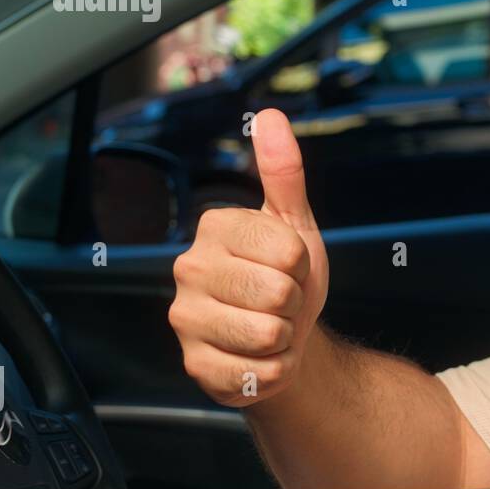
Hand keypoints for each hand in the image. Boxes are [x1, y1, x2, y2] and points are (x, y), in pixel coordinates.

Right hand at [169, 109, 329, 406]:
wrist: (285, 337)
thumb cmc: (286, 276)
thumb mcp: (294, 223)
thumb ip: (283, 172)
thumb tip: (270, 117)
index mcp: (214, 228)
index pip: (288, 251)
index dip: (303, 265)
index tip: (288, 266)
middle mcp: (189, 270)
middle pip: (278, 293)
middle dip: (294, 301)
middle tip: (280, 300)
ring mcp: (186, 320)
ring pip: (268, 333)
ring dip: (285, 336)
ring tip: (271, 326)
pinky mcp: (195, 365)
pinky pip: (260, 371)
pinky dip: (275, 369)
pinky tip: (259, 356)